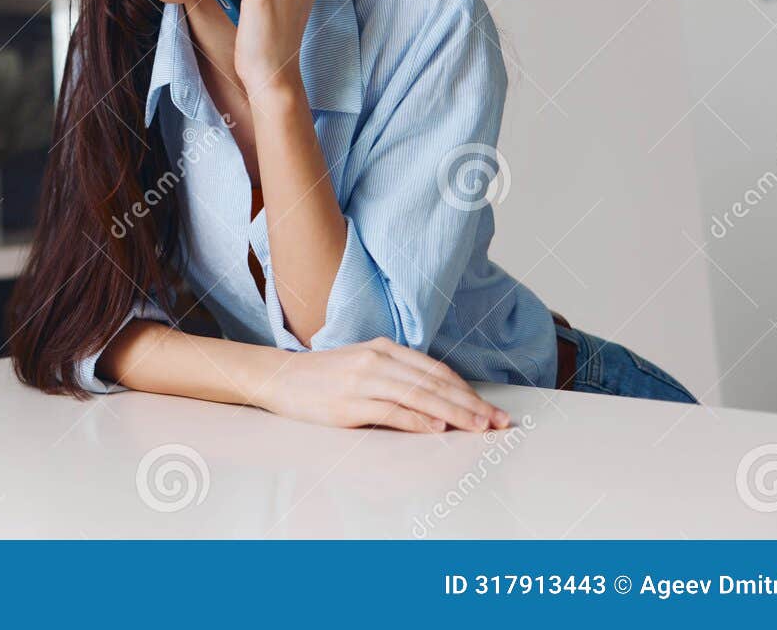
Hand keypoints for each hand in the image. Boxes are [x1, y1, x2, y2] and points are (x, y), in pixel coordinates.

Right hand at [249, 337, 512, 432]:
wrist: (279, 378)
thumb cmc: (323, 376)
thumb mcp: (362, 364)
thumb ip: (396, 375)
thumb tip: (437, 399)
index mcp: (383, 348)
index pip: (435, 369)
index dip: (466, 390)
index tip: (489, 408)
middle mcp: (376, 359)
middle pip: (433, 382)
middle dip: (470, 404)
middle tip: (497, 422)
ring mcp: (362, 380)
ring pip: (419, 395)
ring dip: (453, 413)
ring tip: (478, 427)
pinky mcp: (349, 403)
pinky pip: (391, 410)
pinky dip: (417, 419)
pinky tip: (437, 427)